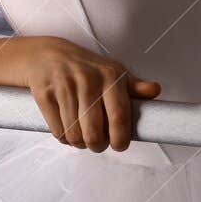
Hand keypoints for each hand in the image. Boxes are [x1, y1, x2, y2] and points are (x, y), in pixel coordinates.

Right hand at [14, 36, 161, 152]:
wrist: (47, 55)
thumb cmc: (86, 68)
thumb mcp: (113, 72)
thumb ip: (135, 86)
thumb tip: (155, 91)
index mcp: (110, 76)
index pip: (119, 115)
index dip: (120, 138)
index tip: (120, 145)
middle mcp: (88, 81)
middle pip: (94, 133)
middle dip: (98, 145)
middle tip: (99, 143)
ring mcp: (65, 87)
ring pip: (74, 135)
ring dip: (79, 143)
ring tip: (82, 136)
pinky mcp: (45, 95)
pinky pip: (57, 131)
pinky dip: (63, 138)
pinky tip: (68, 130)